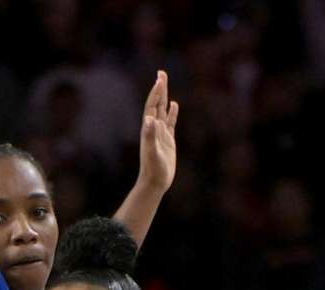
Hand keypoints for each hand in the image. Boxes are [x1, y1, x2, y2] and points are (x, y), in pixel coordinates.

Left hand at [137, 71, 178, 191]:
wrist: (155, 181)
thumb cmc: (153, 168)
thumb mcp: (152, 151)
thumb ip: (150, 135)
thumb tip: (150, 119)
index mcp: (149, 128)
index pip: (152, 105)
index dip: (156, 92)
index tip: (160, 79)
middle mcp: (154, 128)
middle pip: (157, 104)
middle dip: (159, 88)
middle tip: (162, 73)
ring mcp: (161, 133)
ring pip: (163, 110)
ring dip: (164, 97)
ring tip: (165, 83)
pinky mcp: (168, 140)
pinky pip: (171, 123)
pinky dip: (172, 113)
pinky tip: (175, 105)